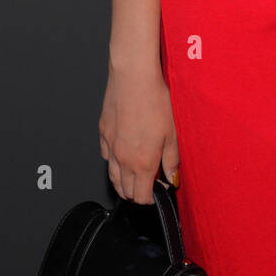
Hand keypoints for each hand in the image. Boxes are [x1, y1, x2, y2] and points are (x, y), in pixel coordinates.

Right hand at [98, 66, 179, 203]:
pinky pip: (106, 157)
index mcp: (142, 163)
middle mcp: (123, 159)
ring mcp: (110, 147)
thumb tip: (173, 179)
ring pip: (112, 177)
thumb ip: (171, 160)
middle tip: (150, 181)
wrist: (133, 77)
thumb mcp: (172, 133)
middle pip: (125, 191)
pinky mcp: (103, 133)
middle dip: (137, 193)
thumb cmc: (154, 100)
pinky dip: (113, 162)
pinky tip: (123, 153)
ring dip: (123, 182)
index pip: (142, 197)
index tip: (160, 188)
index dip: (151, 198)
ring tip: (136, 173)